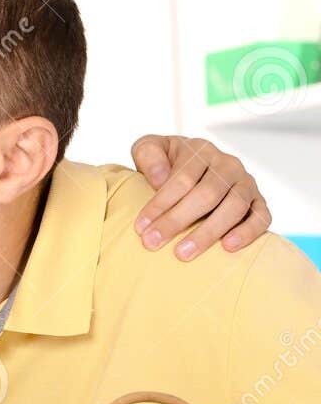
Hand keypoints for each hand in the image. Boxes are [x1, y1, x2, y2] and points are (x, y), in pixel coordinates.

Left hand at [130, 135, 269, 257]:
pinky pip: (261, 217)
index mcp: (200, 150)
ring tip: (183, 253)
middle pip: (207, 194)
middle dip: (177, 221)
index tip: (141, 227)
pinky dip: (247, 232)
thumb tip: (159, 178)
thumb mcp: (149, 150)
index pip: (182, 178)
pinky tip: (227, 247)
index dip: (161, 203)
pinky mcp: (258, 202)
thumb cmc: (165, 164)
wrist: (191, 171)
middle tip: (153, 243)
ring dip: (208, 232)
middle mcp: (227, 164)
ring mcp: (246, 183)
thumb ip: (148, 155)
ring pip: (234, 207)